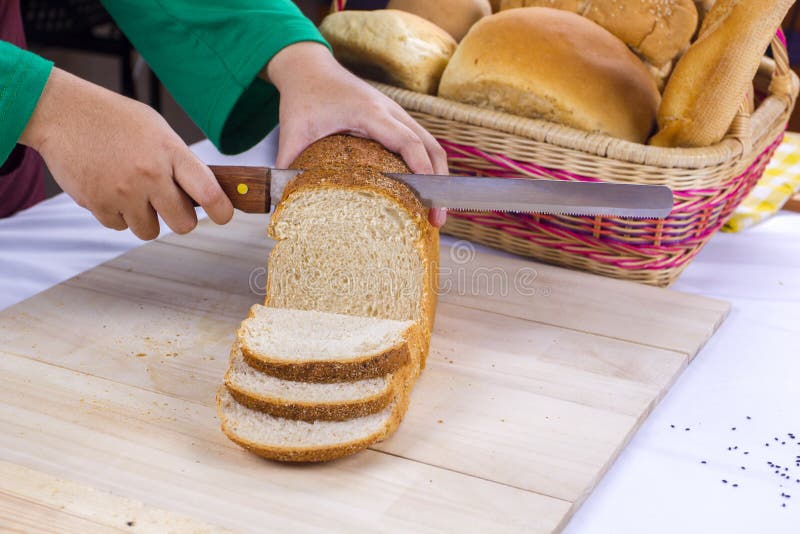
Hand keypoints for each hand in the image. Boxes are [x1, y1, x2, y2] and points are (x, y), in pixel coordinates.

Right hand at [19, 68, 232, 239]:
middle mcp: (149, 175)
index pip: (208, 192)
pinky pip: (119, 227)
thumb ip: (180, 161)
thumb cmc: (116, 120)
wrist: (63, 113)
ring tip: (134, 193)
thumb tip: (203, 193)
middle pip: (183, 224)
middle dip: (180, 219)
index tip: (224, 216)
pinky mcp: (97, 204)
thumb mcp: (158, 130)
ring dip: (146, 218)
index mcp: (170, 152)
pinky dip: (118, 215)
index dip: (222, 210)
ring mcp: (123, 192)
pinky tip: (110, 189)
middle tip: (170, 205)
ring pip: (150, 231)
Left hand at [264, 42, 447, 226]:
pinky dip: (428, 165)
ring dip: (438, 175)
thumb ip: (288, 164)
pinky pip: (421, 142)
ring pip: (431, 144)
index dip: (422, 170)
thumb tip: (283, 202)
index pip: (408, 142)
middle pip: (430, 146)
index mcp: (370, 113)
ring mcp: (396, 114)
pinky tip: (423, 190)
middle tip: (437, 217)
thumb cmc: (303, 96)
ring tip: (435, 210)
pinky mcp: (395, 119)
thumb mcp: (292, 131)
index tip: (429, 198)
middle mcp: (390, 111)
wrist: (308, 67)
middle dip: (439, 181)